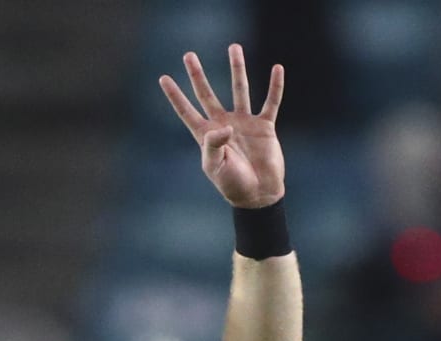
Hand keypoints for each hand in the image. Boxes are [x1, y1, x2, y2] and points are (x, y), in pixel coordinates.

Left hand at [160, 44, 284, 208]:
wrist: (258, 194)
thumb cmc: (231, 183)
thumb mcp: (215, 167)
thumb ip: (214, 146)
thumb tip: (224, 127)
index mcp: (205, 135)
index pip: (186, 110)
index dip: (175, 95)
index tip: (163, 78)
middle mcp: (222, 124)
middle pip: (207, 93)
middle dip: (197, 74)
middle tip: (189, 55)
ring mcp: (244, 123)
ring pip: (240, 89)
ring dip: (237, 68)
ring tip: (234, 47)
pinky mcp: (265, 126)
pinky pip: (271, 102)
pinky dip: (275, 87)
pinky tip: (277, 69)